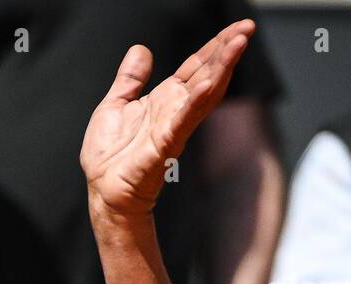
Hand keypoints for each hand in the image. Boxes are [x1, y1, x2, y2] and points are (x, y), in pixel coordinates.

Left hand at [81, 21, 254, 221]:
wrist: (103, 190)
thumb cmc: (109, 157)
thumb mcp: (115, 104)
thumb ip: (130, 79)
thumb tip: (141, 50)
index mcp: (165, 100)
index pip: (197, 67)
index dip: (215, 46)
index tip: (237, 28)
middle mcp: (175, 111)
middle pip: (207, 74)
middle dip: (227, 50)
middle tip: (246, 27)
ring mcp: (173, 127)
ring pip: (204, 93)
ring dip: (222, 68)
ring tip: (238, 44)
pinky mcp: (164, 145)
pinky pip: (183, 120)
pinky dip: (195, 101)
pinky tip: (207, 83)